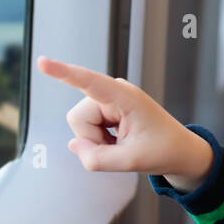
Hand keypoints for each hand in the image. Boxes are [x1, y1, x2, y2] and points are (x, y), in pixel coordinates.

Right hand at [35, 55, 211, 183]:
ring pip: (80, 125)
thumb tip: (74, 145)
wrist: (180, 151)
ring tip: (122, 143)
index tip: (42, 62)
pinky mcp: (107, 108)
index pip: (89, 82)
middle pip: (78, 118)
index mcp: (126, 98)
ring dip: (97, 141)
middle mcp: (115, 93)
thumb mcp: (131, 162)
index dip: (63, 72)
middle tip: (120, 147)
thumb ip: (97, 158)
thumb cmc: (164, 150)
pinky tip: (119, 141)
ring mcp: (110, 100)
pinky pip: (87, 128)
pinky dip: (99, 140)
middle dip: (92, 139)